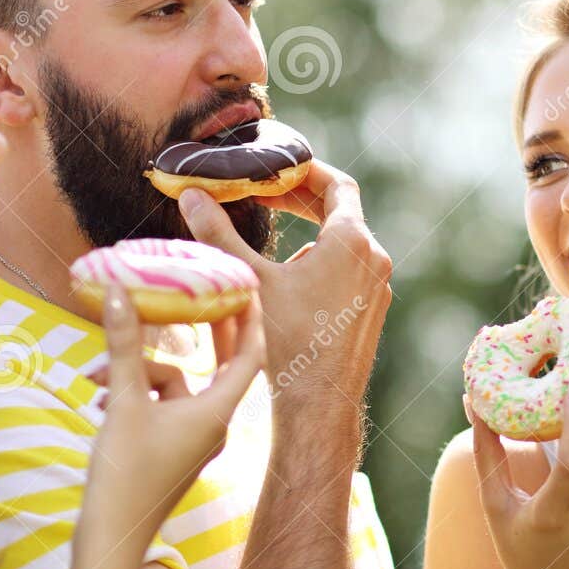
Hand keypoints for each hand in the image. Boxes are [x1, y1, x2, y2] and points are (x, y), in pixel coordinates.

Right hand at [81, 284, 265, 549]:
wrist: (111, 541)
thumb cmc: (123, 475)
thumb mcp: (122, 403)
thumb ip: (123, 347)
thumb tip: (120, 294)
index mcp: (217, 412)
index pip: (250, 355)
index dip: (251, 320)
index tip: (249, 288)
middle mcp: (214, 425)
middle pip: (218, 367)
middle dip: (204, 333)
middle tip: (198, 299)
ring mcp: (194, 441)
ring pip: (175, 389)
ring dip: (138, 375)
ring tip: (95, 377)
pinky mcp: (172, 452)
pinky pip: (162, 410)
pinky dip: (136, 399)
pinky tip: (99, 400)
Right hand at [178, 161, 391, 413]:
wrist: (318, 401)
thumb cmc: (286, 340)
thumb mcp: (249, 279)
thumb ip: (219, 232)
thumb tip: (191, 195)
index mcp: (352, 242)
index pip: (338, 185)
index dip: (306, 171)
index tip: (279, 167)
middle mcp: (374, 259)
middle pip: (341, 212)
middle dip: (301, 200)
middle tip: (265, 195)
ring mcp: (377, 287)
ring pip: (345, 245)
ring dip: (310, 234)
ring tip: (271, 236)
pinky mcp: (372, 310)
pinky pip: (350, 272)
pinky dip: (322, 262)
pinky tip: (288, 278)